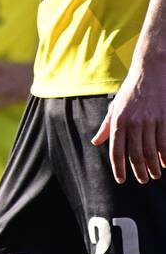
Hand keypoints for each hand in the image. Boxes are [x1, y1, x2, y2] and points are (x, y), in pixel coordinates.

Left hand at [93, 53, 165, 183]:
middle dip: (138, 171)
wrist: (150, 72)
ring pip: (151, 151)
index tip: (121, 180)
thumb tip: (96, 142)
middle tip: (142, 181)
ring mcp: (150, 121)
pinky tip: (164, 163)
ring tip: (153, 176)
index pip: (116, 150)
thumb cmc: (130, 91)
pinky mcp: (164, 119)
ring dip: (152, 167)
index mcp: (118, 120)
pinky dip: (164, 155)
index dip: (118, 167)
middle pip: (135, 154)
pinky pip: (164, 142)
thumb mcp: (114, 106)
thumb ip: (106, 126)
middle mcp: (133, 123)